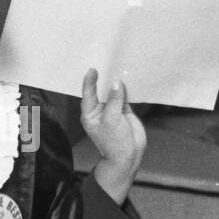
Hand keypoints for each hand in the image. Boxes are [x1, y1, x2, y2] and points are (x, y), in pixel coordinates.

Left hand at [82, 68, 145, 203]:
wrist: (128, 157)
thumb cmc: (114, 142)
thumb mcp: (112, 119)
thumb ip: (114, 100)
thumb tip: (116, 82)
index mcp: (90, 114)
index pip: (88, 94)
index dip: (90, 81)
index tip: (93, 70)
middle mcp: (100, 110)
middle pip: (101, 90)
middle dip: (104, 78)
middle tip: (108, 61)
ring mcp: (112, 109)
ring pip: (114, 92)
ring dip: (117, 82)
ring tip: (120, 66)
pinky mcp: (124, 110)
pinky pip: (124, 96)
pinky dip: (127, 88)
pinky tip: (130, 78)